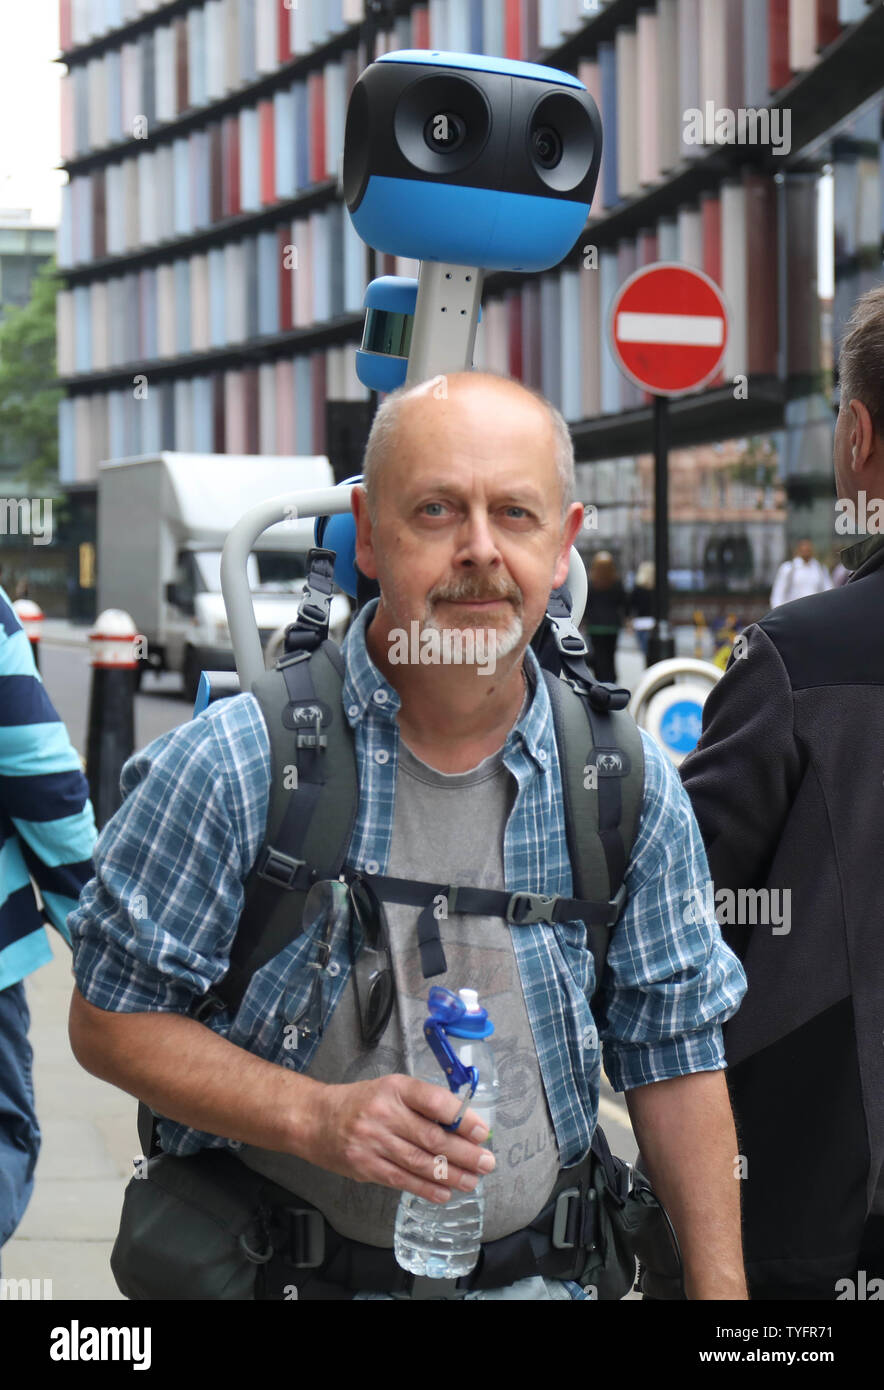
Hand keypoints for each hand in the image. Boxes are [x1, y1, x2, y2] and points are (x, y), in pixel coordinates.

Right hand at [300, 1074, 494, 1202]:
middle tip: (487, 1162)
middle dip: (464, 1153)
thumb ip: (422, 1103)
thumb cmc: (362, 1103)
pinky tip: (445, 1192)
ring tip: (473, 1181)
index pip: (433, 1101)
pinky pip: (402, 1180)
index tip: (481, 1131)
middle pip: (431, 1136)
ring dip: (451, 1174)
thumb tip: (463, 1125)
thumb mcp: (392, 1090)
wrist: (316, 1120)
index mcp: (395, 1088)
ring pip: (420, 1162)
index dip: (460, 1117)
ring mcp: (373, 1142)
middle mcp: (384, 1113)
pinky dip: (426, 1188)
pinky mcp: (366, 1166)